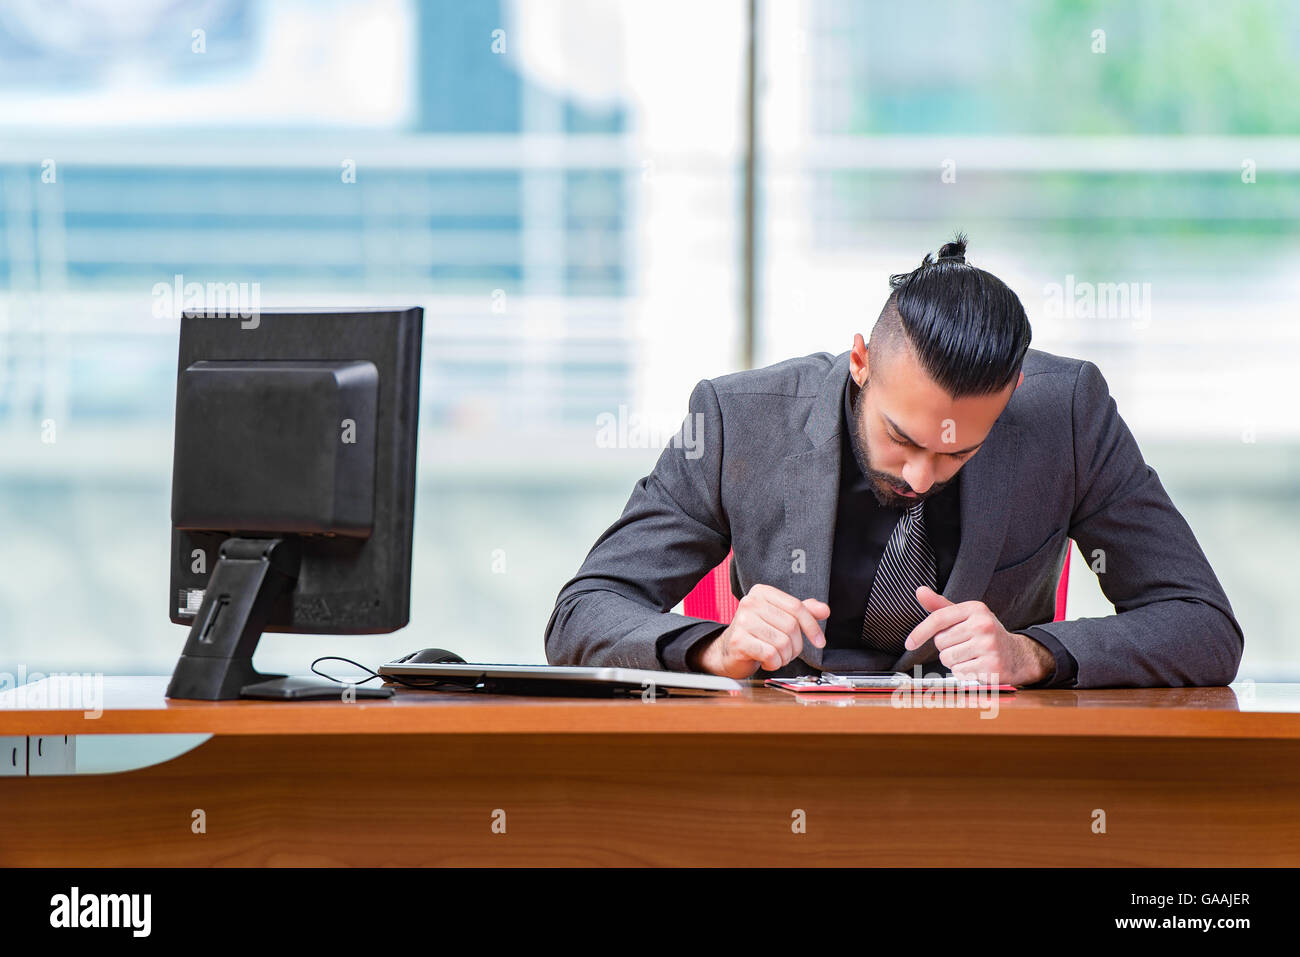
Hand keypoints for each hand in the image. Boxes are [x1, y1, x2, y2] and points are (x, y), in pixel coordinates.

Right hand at [691, 584, 828, 678]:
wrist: (729, 651)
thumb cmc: (756, 634)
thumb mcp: (780, 618)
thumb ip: (802, 612)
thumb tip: (824, 610)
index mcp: (762, 592)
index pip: (796, 607)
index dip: (812, 627)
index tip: (819, 642)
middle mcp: (750, 602)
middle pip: (791, 626)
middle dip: (796, 646)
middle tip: (788, 652)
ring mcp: (743, 621)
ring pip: (783, 642)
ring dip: (785, 656)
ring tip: (777, 656)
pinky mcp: (739, 641)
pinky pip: (771, 654)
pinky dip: (774, 663)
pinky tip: (767, 662)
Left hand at [903, 586, 1052, 686]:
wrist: (1018, 655)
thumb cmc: (985, 634)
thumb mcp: (966, 616)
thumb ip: (941, 606)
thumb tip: (920, 591)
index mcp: (975, 609)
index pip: (939, 618)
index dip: (920, 632)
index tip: (909, 644)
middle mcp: (983, 625)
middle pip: (940, 642)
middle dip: (947, 648)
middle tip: (965, 646)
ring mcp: (989, 646)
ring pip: (948, 659)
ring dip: (954, 662)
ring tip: (971, 656)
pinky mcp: (992, 667)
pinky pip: (959, 673)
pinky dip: (964, 673)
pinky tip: (977, 667)